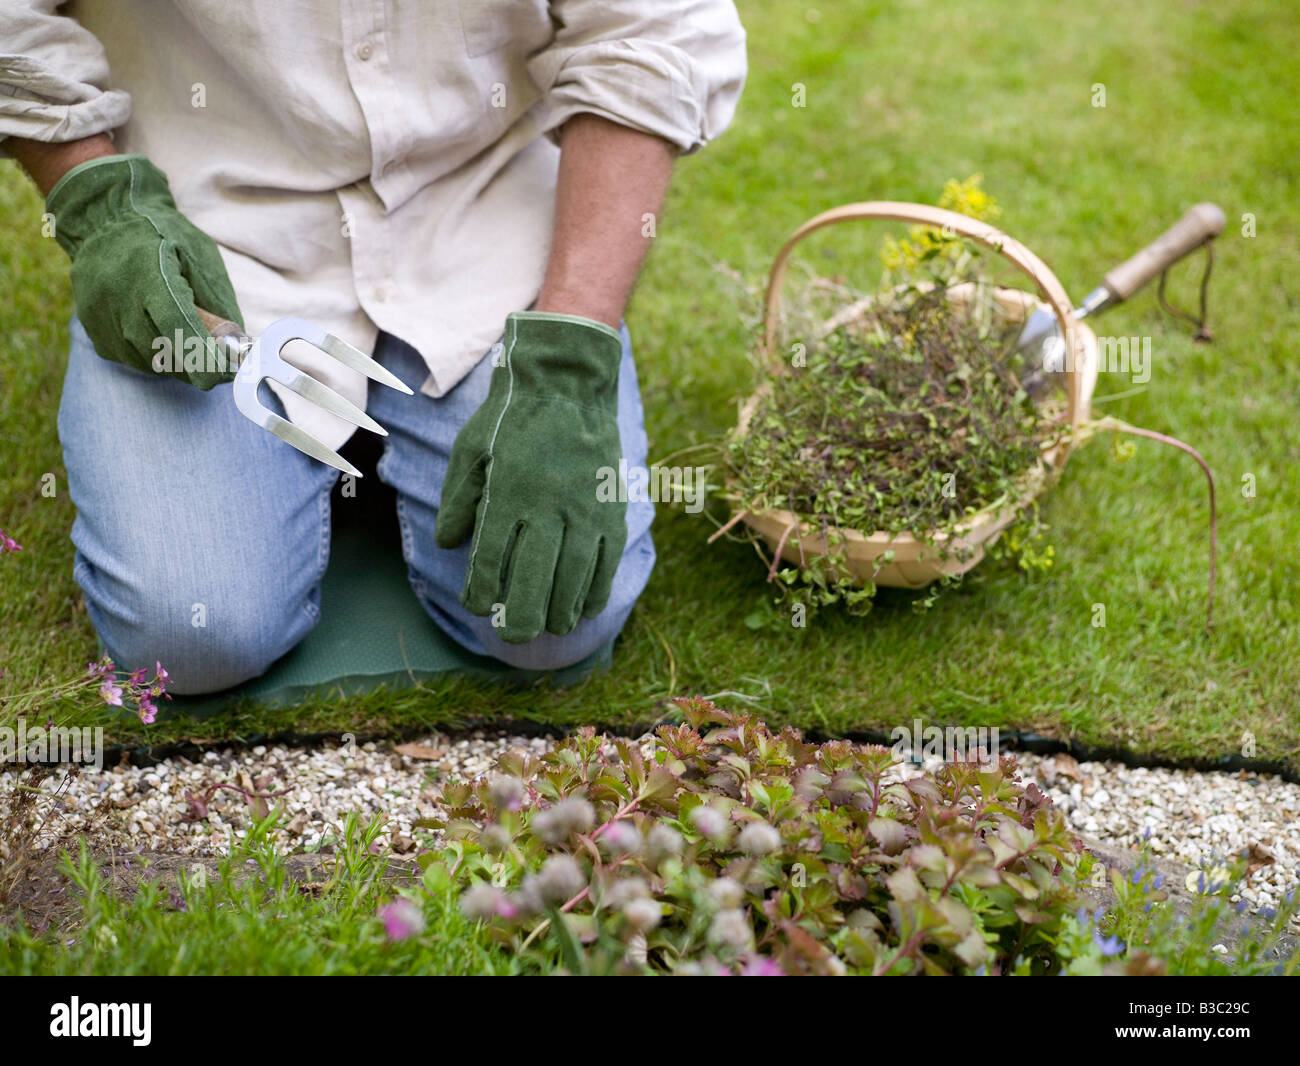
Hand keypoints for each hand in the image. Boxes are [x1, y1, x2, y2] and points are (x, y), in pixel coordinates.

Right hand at [46, 154, 242, 388]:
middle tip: (215, 360)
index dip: (201, 355)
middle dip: (195, 362)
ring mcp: (100, 315)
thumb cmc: (163, 237)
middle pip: (163, 349)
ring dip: (174, 360)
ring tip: (187, 341)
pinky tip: (160, 336)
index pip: (176, 325)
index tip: (221, 373)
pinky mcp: (92, 328)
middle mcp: (118, 297)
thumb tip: (237, 346)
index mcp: (149, 275)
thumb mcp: (200, 257)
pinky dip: (151, 356)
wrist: (106, 221)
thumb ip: (217, 301)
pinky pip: (129, 358)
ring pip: (147, 359)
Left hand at [435, 311, 626, 642]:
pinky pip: (606, 563)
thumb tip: (449, 545)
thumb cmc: (511, 418)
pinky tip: (582, 609)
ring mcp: (584, 512)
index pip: (491, 562)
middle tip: (513, 636)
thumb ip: (458, 500)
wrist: (568, 383)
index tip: (478, 606)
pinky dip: (595, 592)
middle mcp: (548, 508)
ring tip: (549, 628)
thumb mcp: (469, 450)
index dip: (482, 594)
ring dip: (559, 612)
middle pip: (534, 583)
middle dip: (522, 619)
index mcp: (508, 495)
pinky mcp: (611, 510)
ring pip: (573, 580)